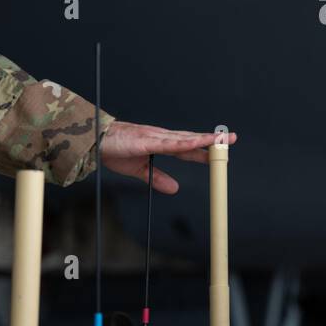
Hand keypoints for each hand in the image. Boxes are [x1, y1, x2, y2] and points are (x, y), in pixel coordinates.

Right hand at [99, 121, 236, 193]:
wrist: (94, 141)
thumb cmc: (114, 149)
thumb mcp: (139, 170)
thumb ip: (157, 178)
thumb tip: (175, 188)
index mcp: (160, 142)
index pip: (187, 147)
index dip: (204, 148)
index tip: (220, 150)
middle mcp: (161, 136)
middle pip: (191, 139)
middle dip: (211, 140)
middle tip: (231, 139)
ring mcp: (155, 136)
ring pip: (184, 138)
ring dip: (203, 139)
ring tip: (221, 140)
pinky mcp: (146, 140)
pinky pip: (170, 143)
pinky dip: (185, 143)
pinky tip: (198, 143)